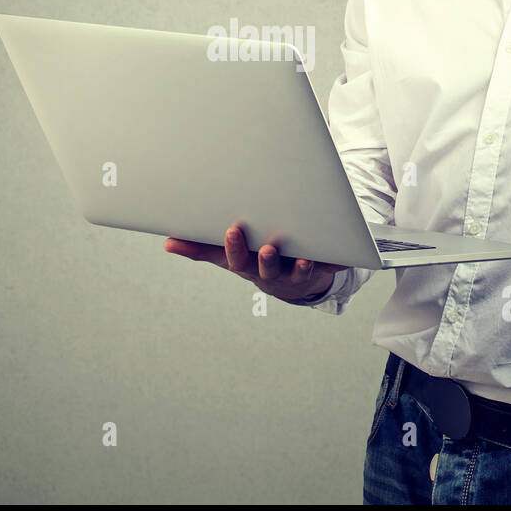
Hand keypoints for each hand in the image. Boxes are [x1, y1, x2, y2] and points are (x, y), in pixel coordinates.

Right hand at [163, 224, 347, 302]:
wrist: (291, 280)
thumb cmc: (253, 260)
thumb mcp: (225, 255)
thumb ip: (198, 248)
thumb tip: (167, 241)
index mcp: (247, 265)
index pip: (237, 259)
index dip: (235, 247)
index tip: (232, 230)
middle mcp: (271, 272)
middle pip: (267, 268)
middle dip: (266, 259)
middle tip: (266, 248)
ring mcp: (295, 272)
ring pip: (297, 272)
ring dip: (299, 266)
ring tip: (302, 258)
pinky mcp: (321, 268)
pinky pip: (330, 267)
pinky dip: (337, 262)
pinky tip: (342, 255)